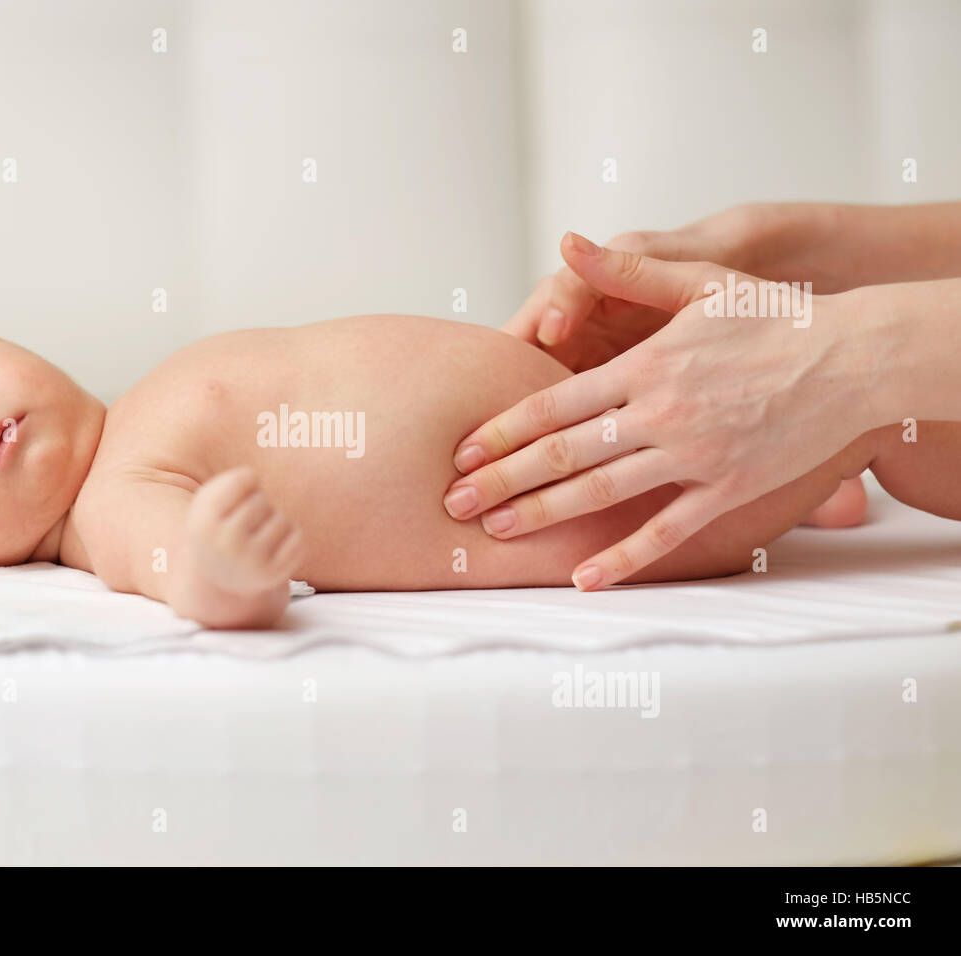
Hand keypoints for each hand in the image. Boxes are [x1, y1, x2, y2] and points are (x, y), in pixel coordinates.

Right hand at [186, 465, 304, 595]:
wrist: (220, 578)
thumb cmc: (217, 528)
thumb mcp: (207, 503)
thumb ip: (227, 482)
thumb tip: (253, 478)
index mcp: (205, 524)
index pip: (242, 481)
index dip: (247, 478)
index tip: (243, 485)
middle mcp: (227, 545)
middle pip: (261, 501)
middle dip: (258, 501)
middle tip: (247, 516)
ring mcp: (251, 563)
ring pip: (282, 519)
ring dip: (275, 519)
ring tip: (258, 531)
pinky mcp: (273, 575)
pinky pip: (298, 538)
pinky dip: (290, 535)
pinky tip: (274, 544)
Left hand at [445, 233, 878, 590]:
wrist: (856, 358)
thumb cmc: (775, 318)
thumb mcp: (699, 283)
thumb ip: (626, 272)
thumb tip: (567, 243)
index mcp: (645, 364)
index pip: (553, 403)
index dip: (502, 431)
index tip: (462, 452)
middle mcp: (659, 413)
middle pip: (563, 453)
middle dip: (502, 480)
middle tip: (453, 503)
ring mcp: (692, 455)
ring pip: (601, 492)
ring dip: (542, 515)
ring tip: (495, 531)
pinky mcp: (727, 489)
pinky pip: (667, 531)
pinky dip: (624, 557)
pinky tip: (583, 578)